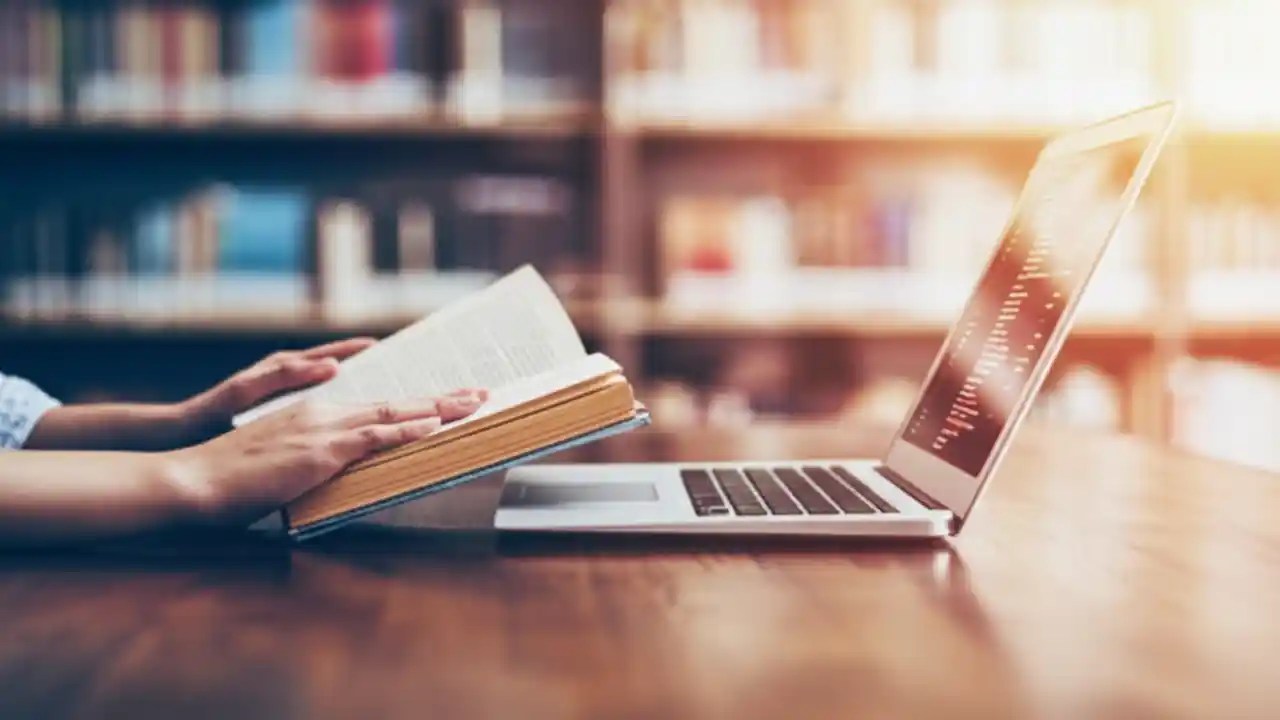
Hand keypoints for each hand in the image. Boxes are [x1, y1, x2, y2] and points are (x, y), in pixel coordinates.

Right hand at [165, 389, 487, 524]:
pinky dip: (407, 428)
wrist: (194, 479)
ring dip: (438, 408)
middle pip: (395, 402)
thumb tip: (342, 479)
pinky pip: (374, 436)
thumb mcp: (281, 469)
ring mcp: (322, 428)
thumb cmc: (229, 482)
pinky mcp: (320, 449)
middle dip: (441, 399)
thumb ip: (315, 468)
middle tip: (480, 393)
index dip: (415, 405)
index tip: (448, 402)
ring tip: (475, 403)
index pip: (376, 407)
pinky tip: (435, 424)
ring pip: (393, 412)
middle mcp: (323, 413)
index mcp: (314, 417)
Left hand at [179, 337, 376, 442]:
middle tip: (398, 368)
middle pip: (338, 364)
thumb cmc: (212, 413)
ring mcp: (286, 393)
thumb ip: (286, 375)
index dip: (360, 351)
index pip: (332, 354)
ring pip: (332, 388)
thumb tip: (333, 366)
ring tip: (387, 392)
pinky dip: (339, 406)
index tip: (387, 348)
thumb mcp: (245, 391)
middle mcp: (288, 373)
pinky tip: (354, 419)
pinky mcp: (282, 413)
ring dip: (358, 388)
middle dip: (368, 365)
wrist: (183, 432)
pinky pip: (320, 405)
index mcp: (284, 367)